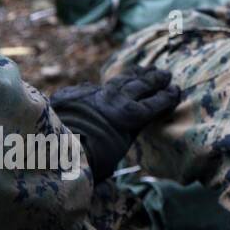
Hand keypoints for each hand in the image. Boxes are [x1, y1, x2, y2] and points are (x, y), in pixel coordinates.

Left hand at [49, 66, 181, 178]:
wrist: (52, 149)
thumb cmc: (90, 159)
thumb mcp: (119, 150)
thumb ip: (129, 132)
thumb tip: (134, 125)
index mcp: (130, 115)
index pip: (155, 102)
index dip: (168, 96)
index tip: (177, 90)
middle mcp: (115, 99)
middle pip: (140, 85)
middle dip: (155, 79)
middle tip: (166, 74)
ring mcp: (93, 93)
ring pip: (119, 80)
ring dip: (135, 74)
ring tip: (146, 69)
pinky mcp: (73, 93)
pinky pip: (91, 87)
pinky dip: (102, 86)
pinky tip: (105, 84)